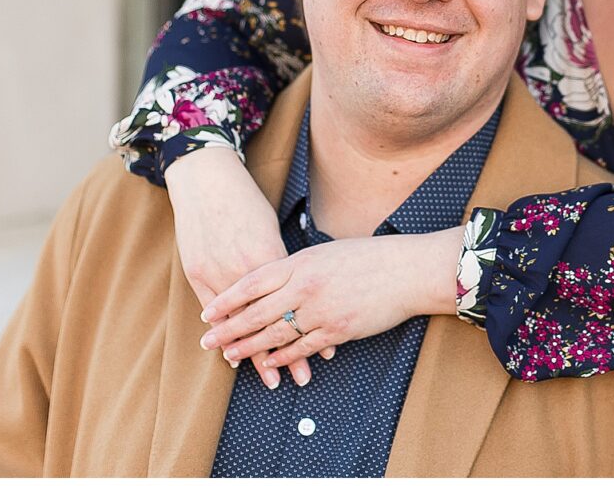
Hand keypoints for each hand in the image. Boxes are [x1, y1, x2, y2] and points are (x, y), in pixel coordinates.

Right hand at [163, 146, 327, 386]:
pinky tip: (234, 357)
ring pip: (242, 324)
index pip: (294, 302)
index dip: (309, 328)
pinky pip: (215, 313)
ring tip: (272, 379)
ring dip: (255, 354)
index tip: (326, 351)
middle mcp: (245, 269)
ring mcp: (219, 272)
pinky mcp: (198, 273)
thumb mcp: (270, 230)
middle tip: (303, 379)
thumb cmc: (244, 202)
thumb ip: (284, 261)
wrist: (206, 180)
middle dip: (287, 353)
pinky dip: (228, 335)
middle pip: (270, 320)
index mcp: (270, 256)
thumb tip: (302, 286)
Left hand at [199, 226, 463, 369]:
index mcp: (300, 263)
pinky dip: (284, 356)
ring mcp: (320, 311)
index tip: (209, 311)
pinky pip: (303, 347)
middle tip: (207, 341)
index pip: (252, 283)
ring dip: (250, 347)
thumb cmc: (369, 257)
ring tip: (230, 355)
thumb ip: (298, 267)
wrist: (406, 270)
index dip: (227, 299)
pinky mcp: (337, 330)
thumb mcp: (326, 252)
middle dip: (228, 328)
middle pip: (256, 312)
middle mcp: (305, 287)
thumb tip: (273, 278)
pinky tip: (270, 362)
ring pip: (275, 334)